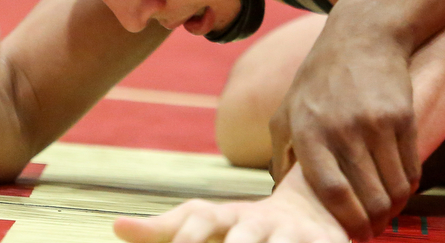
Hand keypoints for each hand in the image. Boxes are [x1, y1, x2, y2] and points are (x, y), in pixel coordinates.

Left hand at [114, 181, 347, 242]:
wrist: (319, 205)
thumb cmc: (249, 226)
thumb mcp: (211, 223)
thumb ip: (165, 228)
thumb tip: (116, 227)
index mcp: (230, 216)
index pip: (200, 220)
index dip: (184, 239)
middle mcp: (262, 222)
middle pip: (243, 237)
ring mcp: (296, 233)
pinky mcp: (328, 242)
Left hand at [270, 26, 418, 240]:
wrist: (364, 34)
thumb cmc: (320, 76)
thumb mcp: (287, 109)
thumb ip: (281, 155)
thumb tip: (279, 196)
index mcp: (310, 132)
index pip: (332, 192)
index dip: (346, 220)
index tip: (351, 235)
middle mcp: (343, 130)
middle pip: (368, 196)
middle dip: (373, 223)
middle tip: (373, 230)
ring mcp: (376, 123)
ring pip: (394, 187)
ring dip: (393, 208)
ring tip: (388, 213)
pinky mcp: (403, 116)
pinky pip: (411, 166)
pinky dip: (408, 186)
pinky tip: (402, 190)